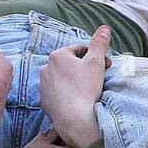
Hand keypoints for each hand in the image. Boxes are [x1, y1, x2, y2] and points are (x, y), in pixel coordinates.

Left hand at [39, 26, 109, 147]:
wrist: (75, 119)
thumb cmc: (86, 89)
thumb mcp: (97, 62)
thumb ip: (100, 43)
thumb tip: (105, 27)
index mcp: (57, 55)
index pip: (80, 50)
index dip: (95, 56)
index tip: (105, 65)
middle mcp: (46, 68)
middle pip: (70, 64)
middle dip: (84, 68)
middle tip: (97, 77)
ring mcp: (43, 85)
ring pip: (63, 78)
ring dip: (74, 80)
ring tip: (86, 90)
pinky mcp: (43, 101)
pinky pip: (57, 93)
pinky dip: (66, 94)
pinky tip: (76, 100)